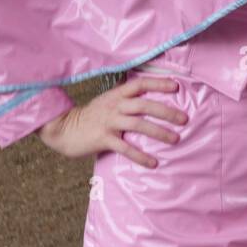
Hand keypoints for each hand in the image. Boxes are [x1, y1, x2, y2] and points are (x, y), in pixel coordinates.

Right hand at [37, 76, 187, 168]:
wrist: (62, 128)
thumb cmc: (90, 116)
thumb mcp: (107, 102)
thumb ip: (125, 100)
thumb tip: (151, 102)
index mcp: (116, 95)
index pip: (140, 84)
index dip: (158, 84)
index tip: (176, 86)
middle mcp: (114, 106)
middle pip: (144, 105)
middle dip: (166, 111)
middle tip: (184, 119)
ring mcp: (108, 122)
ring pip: (138, 125)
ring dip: (159, 132)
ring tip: (175, 139)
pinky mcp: (103, 139)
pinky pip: (125, 148)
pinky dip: (140, 155)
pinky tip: (153, 162)